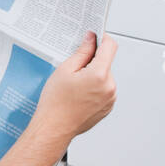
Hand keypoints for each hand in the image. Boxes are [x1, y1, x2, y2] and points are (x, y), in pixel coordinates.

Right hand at [31, 31, 117, 148]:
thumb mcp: (65, 70)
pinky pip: (104, 90)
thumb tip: (91, 40)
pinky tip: (79, 95)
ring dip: (94, 76)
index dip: (101, 38)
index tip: (93, 37)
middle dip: (93, 61)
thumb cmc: (56, 104)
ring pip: (105, 77)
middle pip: (106, 63)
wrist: (54, 128)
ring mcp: (110, 99)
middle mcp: (109, 87)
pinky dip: (94, 88)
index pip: (110, 46)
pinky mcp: (108, 108)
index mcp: (100, 75)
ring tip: (75, 86)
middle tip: (74, 69)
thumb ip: (82, 52)